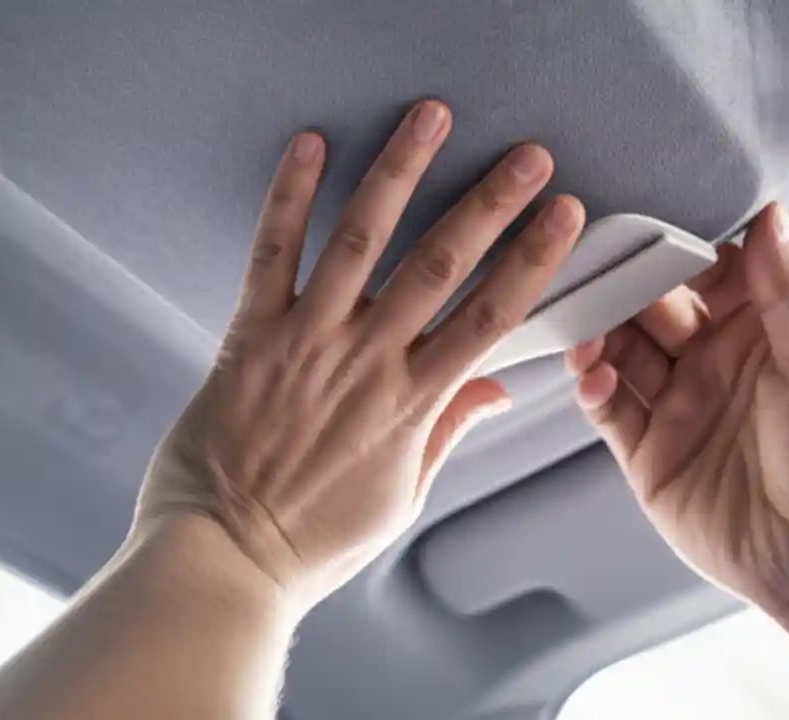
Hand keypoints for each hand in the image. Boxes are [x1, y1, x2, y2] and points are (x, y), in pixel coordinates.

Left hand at [137, 100, 584, 608]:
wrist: (224, 557)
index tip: (563, 215)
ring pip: (362, 241)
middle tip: (527, 155)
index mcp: (412, 403)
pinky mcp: (249, 335)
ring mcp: (307, 341)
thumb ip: (447, 430)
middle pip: (441, 266)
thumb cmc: (315, 536)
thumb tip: (497, 391)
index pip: (490, 317)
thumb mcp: (401, 495)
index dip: (532, 260)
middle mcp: (367, 361)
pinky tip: (310, 146)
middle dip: (490, 204)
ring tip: (431, 118)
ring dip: (400, 174)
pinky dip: (288, 197)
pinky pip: (272, 254)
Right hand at [566, 203, 788, 617]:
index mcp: (761, 333)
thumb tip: (771, 215)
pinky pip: (609, 409)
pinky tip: (595, 374)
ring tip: (583, 321)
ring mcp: (678, 407)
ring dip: (598, 332)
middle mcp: (714, 364)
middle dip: (622, 285)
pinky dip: (594, 387)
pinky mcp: (648, 454)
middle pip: (653, 307)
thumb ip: (787, 290)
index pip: (705, 272)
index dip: (674, 248)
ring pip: (621, 352)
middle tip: (595, 266)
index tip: (645, 226)